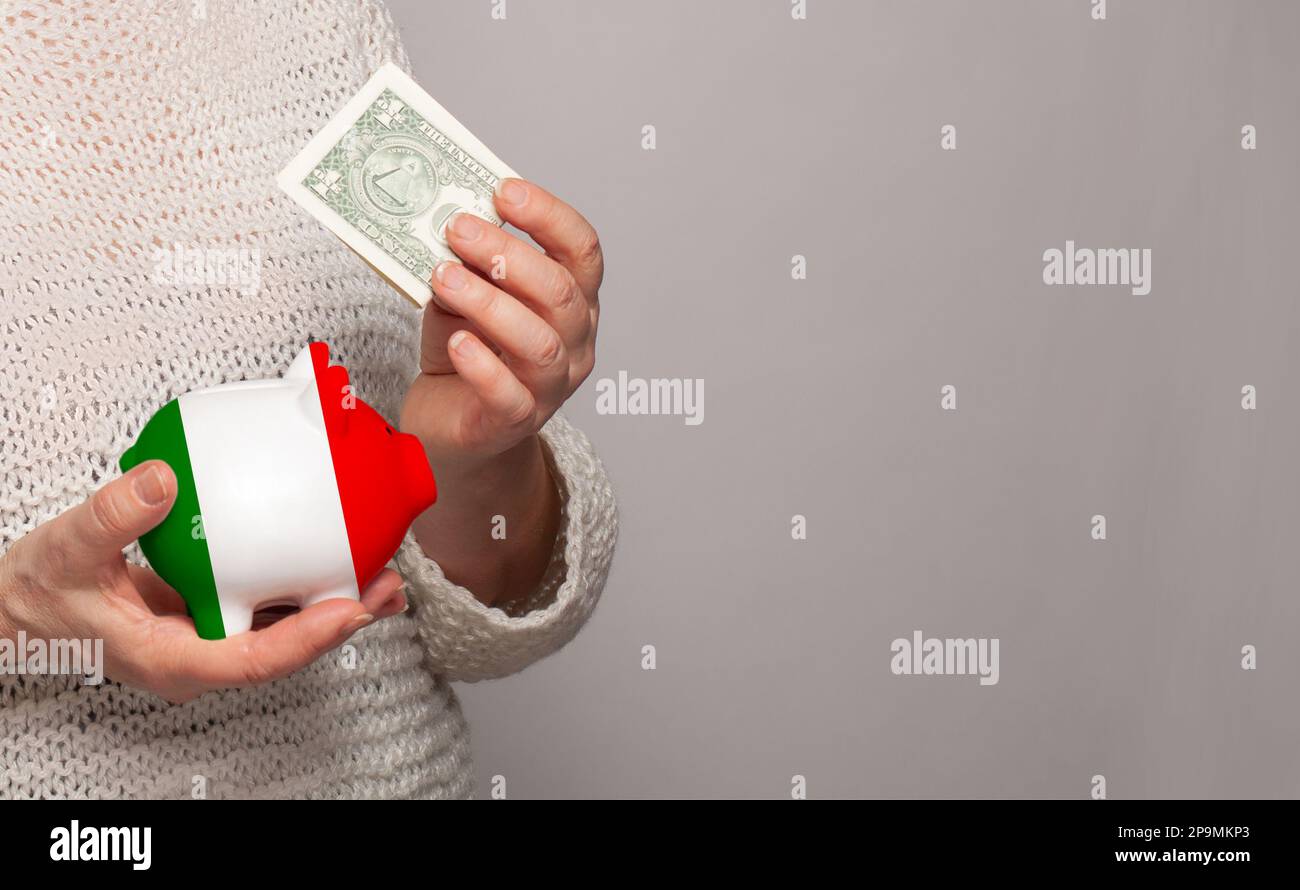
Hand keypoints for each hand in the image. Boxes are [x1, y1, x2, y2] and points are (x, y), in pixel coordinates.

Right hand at [0, 461, 406, 702]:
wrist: (19, 608)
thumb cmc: (40, 592)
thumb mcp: (65, 551)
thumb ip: (111, 518)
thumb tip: (165, 480)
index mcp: (171, 660)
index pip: (252, 661)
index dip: (307, 640)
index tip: (351, 611)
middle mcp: (201, 657)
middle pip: (287, 649)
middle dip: (343, 621)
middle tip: (390, 584)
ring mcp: (210, 638)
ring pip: (285, 630)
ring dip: (336, 604)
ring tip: (385, 571)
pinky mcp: (213, 614)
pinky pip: (268, 605)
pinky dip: (304, 582)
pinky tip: (333, 552)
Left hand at [399, 179, 602, 603]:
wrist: (450, 427)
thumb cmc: (464, 351)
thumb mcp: (463, 295)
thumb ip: (464, 265)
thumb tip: (445, 223)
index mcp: (572, 301)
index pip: (582, 250)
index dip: (549, 216)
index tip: (504, 191)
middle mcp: (574, 342)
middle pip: (561, 292)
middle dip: (509, 253)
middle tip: (458, 228)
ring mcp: (550, 386)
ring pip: (539, 343)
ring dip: (489, 303)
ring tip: (443, 276)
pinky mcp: (515, 422)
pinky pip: (508, 395)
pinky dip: (482, 364)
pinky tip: (455, 342)